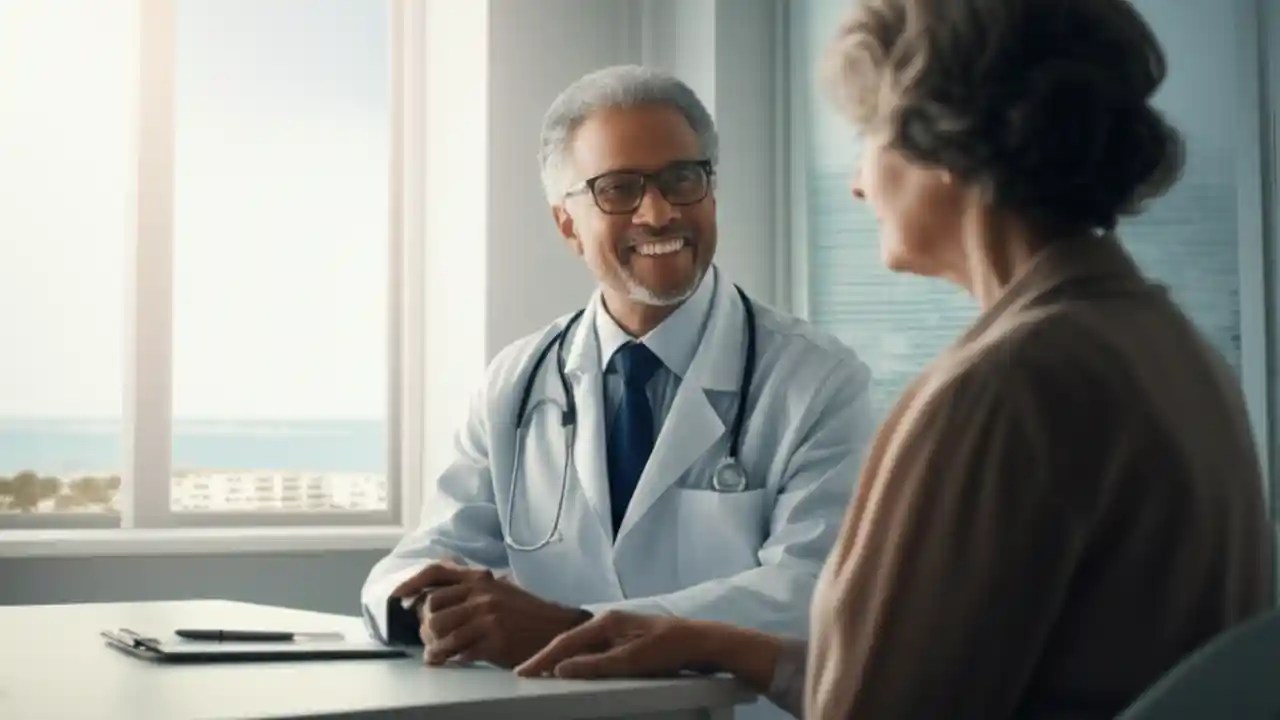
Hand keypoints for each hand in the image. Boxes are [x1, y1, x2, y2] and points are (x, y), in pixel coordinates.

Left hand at [396, 563, 589, 668]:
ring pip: (441, 632)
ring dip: (433, 647)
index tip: (398, 597)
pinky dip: (450, 658)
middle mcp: (482, 594)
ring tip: (436, 654)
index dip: (412, 583)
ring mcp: (488, 617)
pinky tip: (450, 660)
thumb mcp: (498, 589)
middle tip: (428, 638)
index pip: (436, 572)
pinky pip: (459, 652)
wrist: (555, 628)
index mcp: (480, 579)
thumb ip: (469, 589)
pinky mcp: (494, 641)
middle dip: (425, 626)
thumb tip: (429, 599)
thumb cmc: (524, 612)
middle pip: (432, 607)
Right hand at [516, 611, 707, 678]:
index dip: (543, 658)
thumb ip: (595, 665)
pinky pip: (594, 648)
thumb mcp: (631, 661)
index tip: (523, 671)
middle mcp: (609, 621)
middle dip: (547, 656)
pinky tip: (576, 666)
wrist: (702, 643)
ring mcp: (619, 629)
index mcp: (606, 621)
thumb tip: (560, 669)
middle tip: (526, 672)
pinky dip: (579, 658)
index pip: (566, 642)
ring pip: (582, 644)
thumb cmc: (669, 650)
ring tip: (543, 671)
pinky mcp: (627, 638)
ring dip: (562, 657)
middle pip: (570, 641)